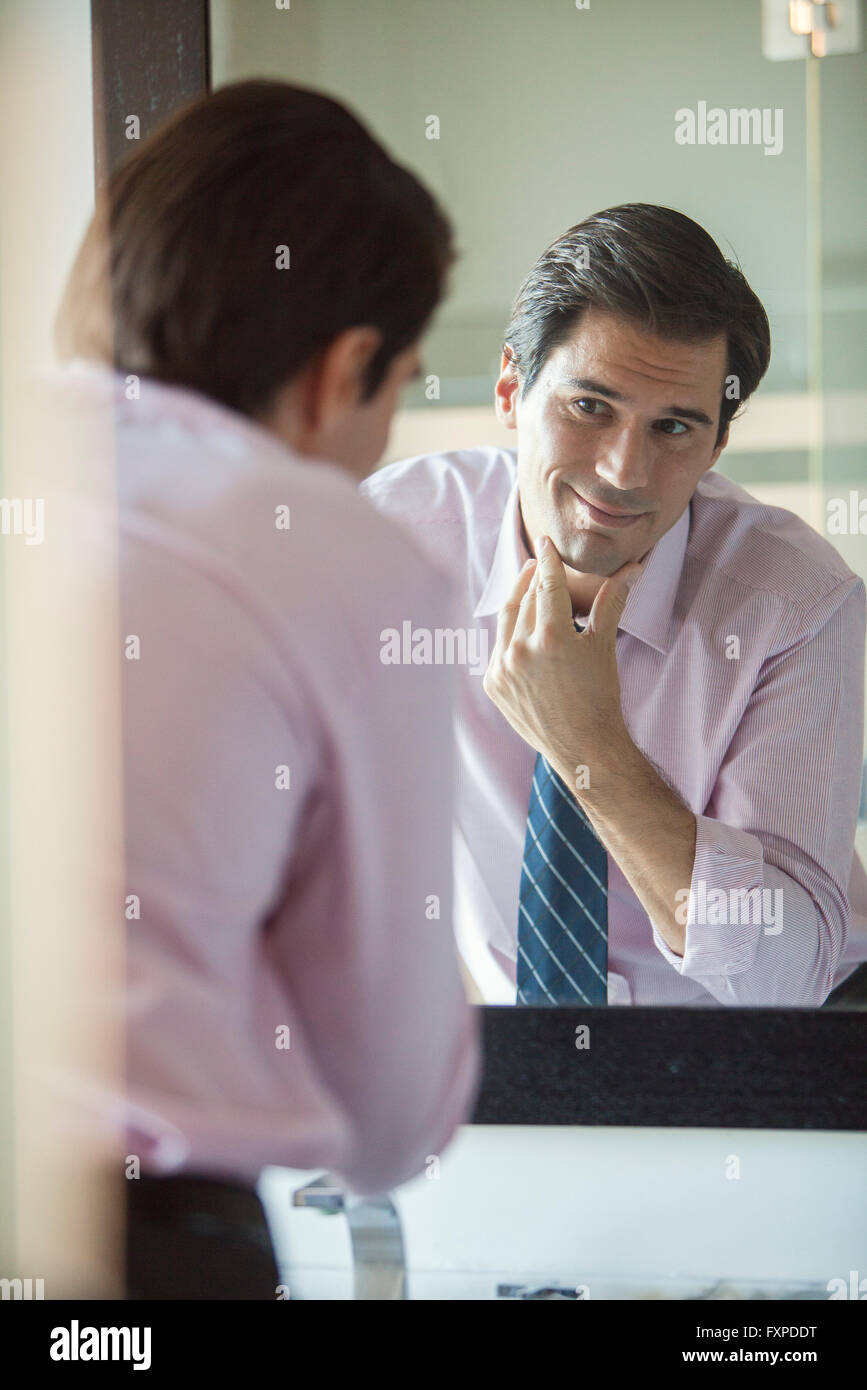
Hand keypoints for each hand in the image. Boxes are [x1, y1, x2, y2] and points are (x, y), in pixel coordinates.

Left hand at [482, 534, 641, 778]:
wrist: (583, 747)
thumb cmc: (600, 696)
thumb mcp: (603, 645)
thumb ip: (611, 602)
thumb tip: (632, 568)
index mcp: (550, 638)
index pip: (547, 584)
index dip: (548, 560)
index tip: (545, 543)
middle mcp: (520, 651)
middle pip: (527, 599)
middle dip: (535, 579)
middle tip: (541, 564)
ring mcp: (503, 668)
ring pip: (508, 620)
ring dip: (518, 600)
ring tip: (528, 586)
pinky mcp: (493, 684)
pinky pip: (499, 648)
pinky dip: (511, 635)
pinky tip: (521, 626)